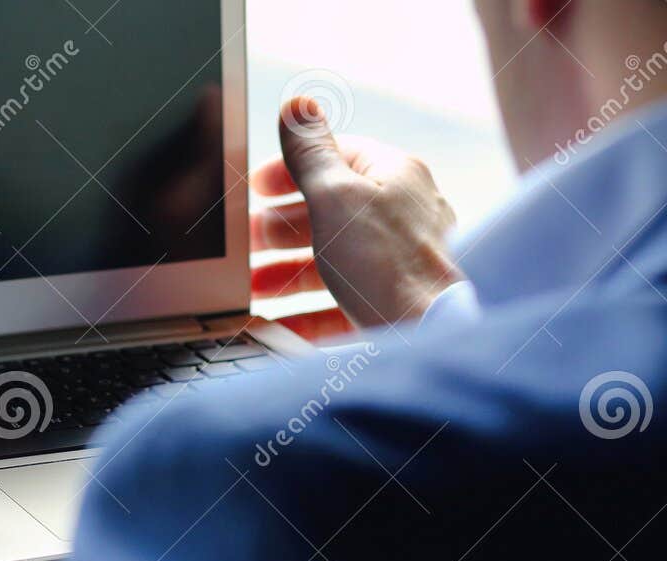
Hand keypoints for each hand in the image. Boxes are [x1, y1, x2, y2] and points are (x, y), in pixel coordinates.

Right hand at [249, 97, 463, 339]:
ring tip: (252, 289)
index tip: (253, 189)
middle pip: (328, 213)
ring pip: (332, 261)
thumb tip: (297, 104)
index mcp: (392, 176)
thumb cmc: (389, 264)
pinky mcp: (391, 306)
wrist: (435, 335)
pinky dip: (304, 314)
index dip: (288, 172)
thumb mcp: (337, 198)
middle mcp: (400, 214)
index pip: (334, 158)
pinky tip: (277, 325)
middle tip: (245, 242)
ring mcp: (398, 262)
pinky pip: (340, 305)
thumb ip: (311, 154)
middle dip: (280, 229)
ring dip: (284, 274)